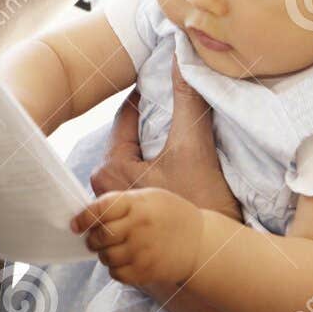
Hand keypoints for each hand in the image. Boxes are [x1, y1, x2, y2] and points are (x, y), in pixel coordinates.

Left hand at [72, 187, 203, 286]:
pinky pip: (117, 274)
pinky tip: (124, 260)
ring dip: (103, 254)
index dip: (83, 218)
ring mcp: (142, 251)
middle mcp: (138, 228)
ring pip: (106, 257)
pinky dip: (115, 269)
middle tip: (95, 238)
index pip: (100, 210)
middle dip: (92, 238)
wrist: (200, 241)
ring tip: (113, 248)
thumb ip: (120, 203)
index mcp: (137, 204)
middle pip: (100, 236)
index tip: (76, 224)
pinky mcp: (146, 271)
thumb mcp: (148, 197)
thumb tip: (88, 214)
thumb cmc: (170, 214)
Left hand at [89, 56, 239, 220]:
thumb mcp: (194, 148)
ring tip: (163, 142)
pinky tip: (161, 174)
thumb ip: (187, 101)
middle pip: (123, 145)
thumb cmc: (201, 204)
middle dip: (141, 129)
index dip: (141, 100)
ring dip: (143, 156)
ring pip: (126, 168)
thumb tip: (181, 55)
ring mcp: (110, 213)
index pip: (123, 121)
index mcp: (110, 170)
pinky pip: (129, 193)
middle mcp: (102, 192)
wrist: (210, 256)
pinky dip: (143, 180)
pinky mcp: (123, 229)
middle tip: (160, 109)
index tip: (152, 84)